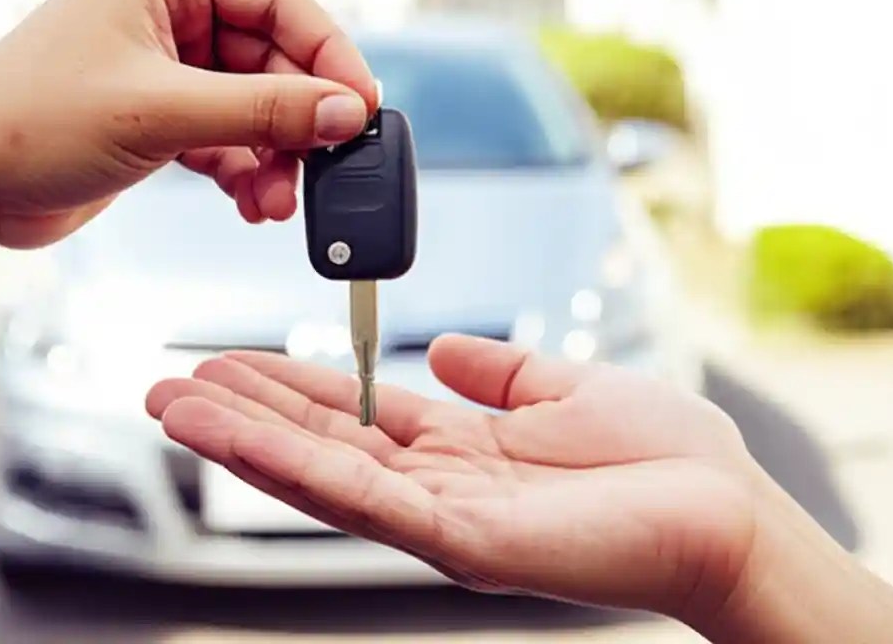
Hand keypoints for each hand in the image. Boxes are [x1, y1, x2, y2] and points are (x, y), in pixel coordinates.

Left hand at [0, 0, 377, 247]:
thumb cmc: (30, 119)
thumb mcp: (160, 112)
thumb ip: (263, 112)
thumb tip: (347, 112)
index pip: (280, 1)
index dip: (329, 56)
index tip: (362, 108)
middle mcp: (169, 10)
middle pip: (275, 60)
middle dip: (298, 122)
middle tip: (323, 171)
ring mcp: (166, 65)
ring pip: (256, 106)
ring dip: (274, 156)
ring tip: (276, 203)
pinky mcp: (160, 115)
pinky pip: (229, 137)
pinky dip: (245, 170)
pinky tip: (253, 203)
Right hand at [145, 334, 762, 619]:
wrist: (729, 511)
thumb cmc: (665, 456)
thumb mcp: (565, 388)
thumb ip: (501, 372)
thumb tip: (447, 349)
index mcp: (460, 449)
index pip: (351, 414)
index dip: (286, 386)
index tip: (226, 359)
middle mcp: (437, 488)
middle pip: (317, 445)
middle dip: (239, 415)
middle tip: (163, 384)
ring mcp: (442, 520)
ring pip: (320, 475)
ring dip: (241, 442)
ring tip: (170, 405)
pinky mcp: (461, 541)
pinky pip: (363, 498)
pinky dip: (293, 468)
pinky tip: (237, 438)